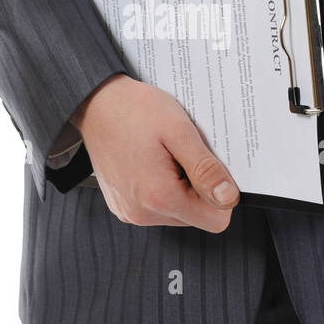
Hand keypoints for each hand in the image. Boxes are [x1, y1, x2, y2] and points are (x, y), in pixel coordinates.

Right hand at [70, 74, 239, 232]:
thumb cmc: (134, 110)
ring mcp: (130, 213)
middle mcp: (143, 213)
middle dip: (198, 186)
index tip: (206, 164)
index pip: (216, 220)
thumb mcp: (178, 130)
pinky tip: (151, 162)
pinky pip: (158, 207)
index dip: (220, 192)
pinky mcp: (124, 207)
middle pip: (196, 216)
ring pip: (179, 212)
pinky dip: (163, 186)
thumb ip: (205, 168)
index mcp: (159, 197)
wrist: (94, 104)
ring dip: (180, 186)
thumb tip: (229, 198)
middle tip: (180, 153)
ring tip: (164, 155)